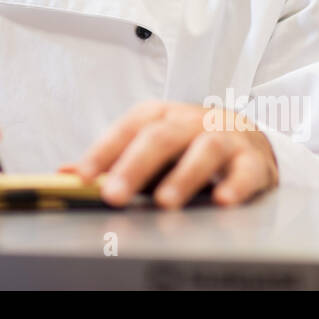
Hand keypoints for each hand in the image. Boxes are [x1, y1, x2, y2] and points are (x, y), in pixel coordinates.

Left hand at [60, 101, 277, 207]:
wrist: (248, 138)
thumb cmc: (188, 145)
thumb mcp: (148, 148)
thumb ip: (111, 162)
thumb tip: (64, 172)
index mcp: (160, 116)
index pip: (127, 128)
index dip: (103, 152)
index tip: (83, 177)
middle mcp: (190, 121)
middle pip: (160, 137)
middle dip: (134, 166)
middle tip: (113, 194)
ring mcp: (224, 137)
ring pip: (204, 150)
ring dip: (183, 177)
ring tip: (165, 202)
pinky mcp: (253, 160)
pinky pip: (246, 170)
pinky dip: (236, 185)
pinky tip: (223, 201)